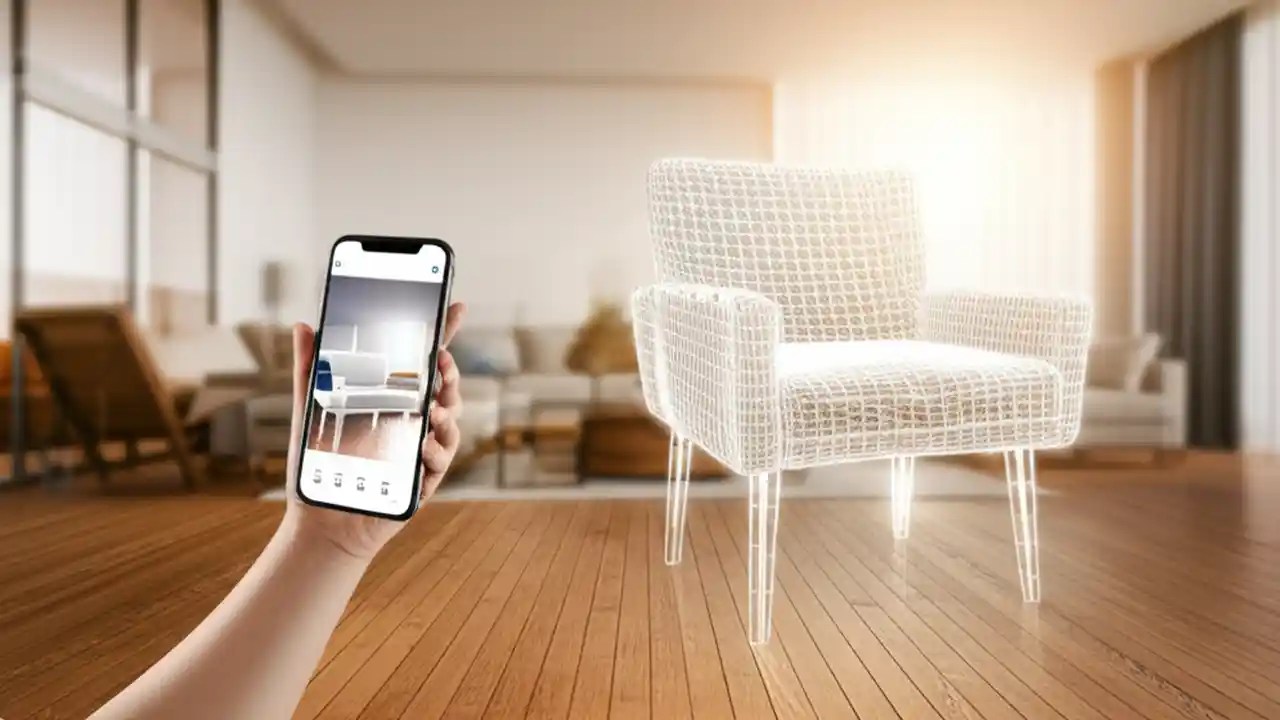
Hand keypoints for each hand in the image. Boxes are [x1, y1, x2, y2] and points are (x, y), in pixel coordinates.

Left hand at [281, 302, 466, 559]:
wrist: (320, 519)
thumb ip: (310, 368)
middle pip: (445, 389)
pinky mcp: (423, 480)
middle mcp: (412, 421)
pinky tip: (423, 444)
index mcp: (391, 400)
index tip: (454, 306)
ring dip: (448, 411)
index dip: (441, 333)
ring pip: (450, 422)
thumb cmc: (319, 467)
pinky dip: (436, 449)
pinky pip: (440, 460)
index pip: (421, 362)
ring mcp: (421, 450)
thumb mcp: (310, 411)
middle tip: (441, 362)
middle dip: (450, 373)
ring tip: (433, 408)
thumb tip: (303, 325)